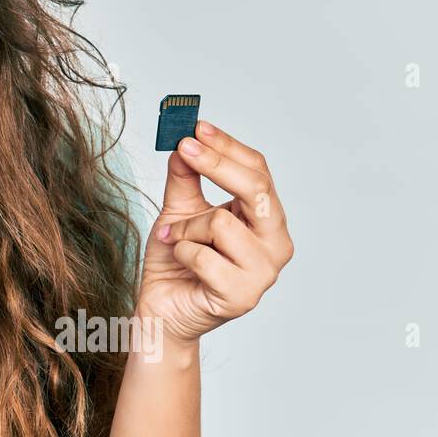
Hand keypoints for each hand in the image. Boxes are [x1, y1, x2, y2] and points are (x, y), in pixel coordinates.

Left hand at [136, 119, 294, 347]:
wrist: (162, 309)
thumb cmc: (176, 261)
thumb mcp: (177, 211)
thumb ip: (185, 180)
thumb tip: (186, 144)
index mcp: (267, 219)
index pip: (258, 172)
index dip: (228, 147)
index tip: (197, 127)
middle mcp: (275, 243)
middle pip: (256, 189)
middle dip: (217, 164)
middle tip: (185, 148)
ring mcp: (263, 272)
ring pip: (221, 223)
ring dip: (185, 228)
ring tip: (174, 241)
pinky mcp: (242, 296)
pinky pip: (204, 256)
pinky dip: (181, 252)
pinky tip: (181, 262)